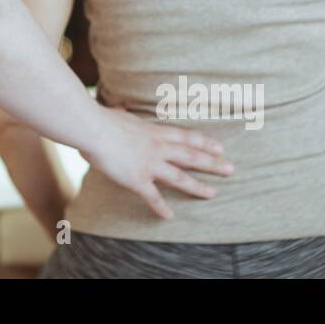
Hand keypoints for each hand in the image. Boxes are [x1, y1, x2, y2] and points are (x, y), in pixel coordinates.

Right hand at [80, 107, 233, 219]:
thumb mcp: (118, 113)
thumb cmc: (102, 119)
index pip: (186, 137)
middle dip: (212, 163)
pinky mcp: (136, 179)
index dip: (205, 143)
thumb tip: (121, 107)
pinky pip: (152, 196)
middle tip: (231, 169)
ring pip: (179, 177)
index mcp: (154, 131)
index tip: (220, 147)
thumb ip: (124, 114)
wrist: (93, 129)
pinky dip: (160, 207)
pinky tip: (169, 215)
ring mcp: (149, 164)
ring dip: (197, 186)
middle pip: (191, 156)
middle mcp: (157, 148)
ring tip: (213, 193)